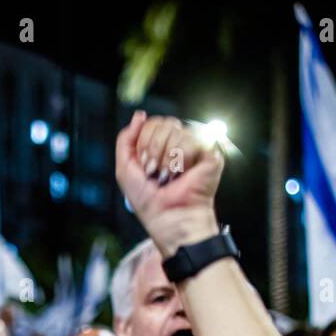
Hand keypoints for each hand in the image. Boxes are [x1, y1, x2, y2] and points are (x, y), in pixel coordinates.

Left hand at [115, 112, 222, 258]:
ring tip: (171, 176)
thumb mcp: (125, 169)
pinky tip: (185, 173)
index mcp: (162, 146)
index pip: (152, 123)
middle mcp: (180, 144)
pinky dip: (182, 159)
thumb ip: (126, 140)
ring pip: (176, 130)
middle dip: (153, 150)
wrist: (169, 219)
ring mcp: (196, 149)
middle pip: (163, 122)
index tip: (145, 167)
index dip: (144, 142)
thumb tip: (139, 116)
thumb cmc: (150, 203)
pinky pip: (192, 139)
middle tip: (157, 173)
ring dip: (166, 158)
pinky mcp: (211, 154)